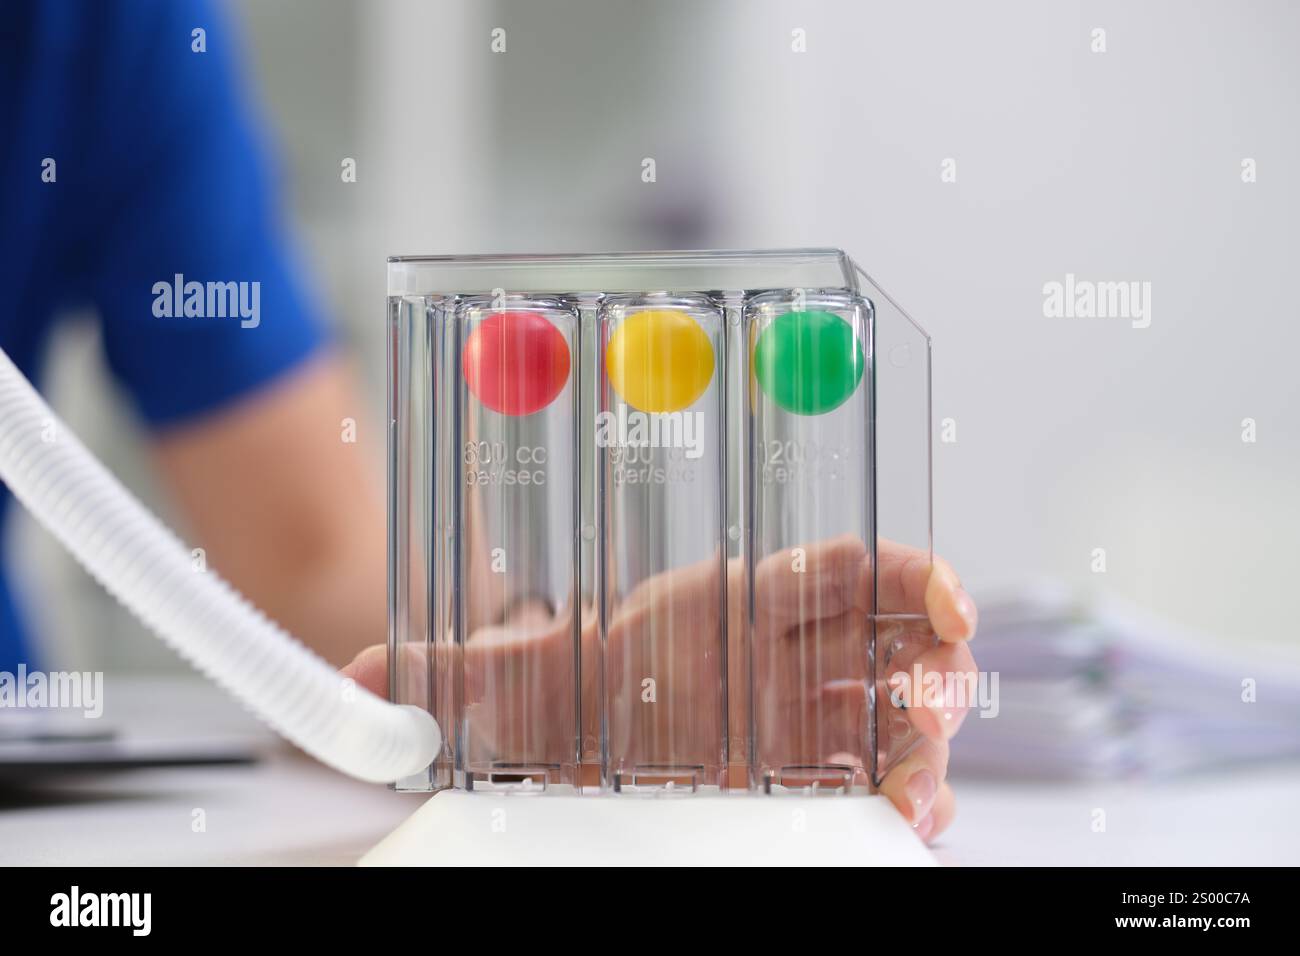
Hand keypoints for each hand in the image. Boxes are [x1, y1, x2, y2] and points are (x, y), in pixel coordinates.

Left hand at [341, 539, 976, 842]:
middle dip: (934, 670)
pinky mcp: (818, 778)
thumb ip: (459, 672)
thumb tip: (366, 675)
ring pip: (900, 717)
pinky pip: (878, 782)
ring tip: (913, 796)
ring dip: (924, 751)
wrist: (597, 736)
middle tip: (931, 706)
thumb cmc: (584, 689)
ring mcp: (815, 720)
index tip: (946, 598)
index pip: (846, 571)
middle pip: (898, 643)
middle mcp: (795, 657)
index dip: (908, 575)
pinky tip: (897, 825)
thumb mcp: (528, 680)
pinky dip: (900, 802)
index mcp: (746, 603)